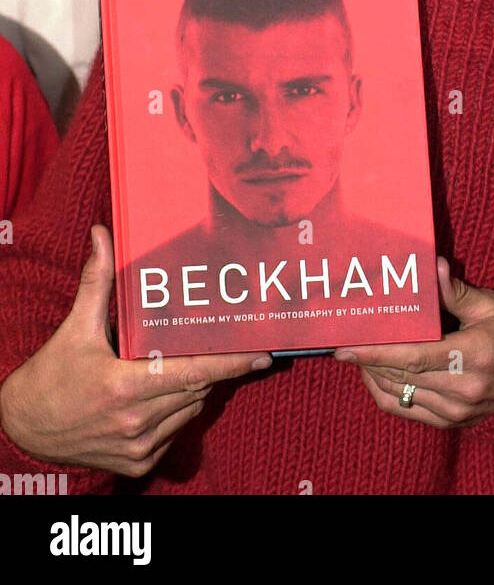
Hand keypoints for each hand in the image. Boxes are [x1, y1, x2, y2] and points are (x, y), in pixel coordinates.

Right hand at [0, 225, 271, 477]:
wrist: (25, 429)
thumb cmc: (51, 376)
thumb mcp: (75, 327)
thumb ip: (97, 281)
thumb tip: (102, 234)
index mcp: (125, 386)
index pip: (194, 373)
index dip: (231, 364)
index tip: (263, 356)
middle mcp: (135, 421)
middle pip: (197, 389)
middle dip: (211, 367)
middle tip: (221, 344)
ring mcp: (137, 447)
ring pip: (190, 411)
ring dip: (194, 389)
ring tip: (181, 365)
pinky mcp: (136, 464)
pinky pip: (175, 433)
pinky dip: (177, 413)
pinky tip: (163, 395)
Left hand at [332, 257, 493, 428]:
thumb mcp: (493, 306)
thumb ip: (458, 292)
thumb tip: (433, 267)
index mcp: (475, 356)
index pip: (414, 356)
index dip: (377, 352)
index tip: (347, 345)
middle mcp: (463, 390)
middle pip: (401, 376)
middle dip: (367, 359)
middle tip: (344, 340)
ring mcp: (457, 411)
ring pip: (399, 395)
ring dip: (373, 375)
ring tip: (358, 353)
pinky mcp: (451, 422)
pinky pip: (406, 410)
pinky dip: (386, 393)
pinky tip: (376, 373)